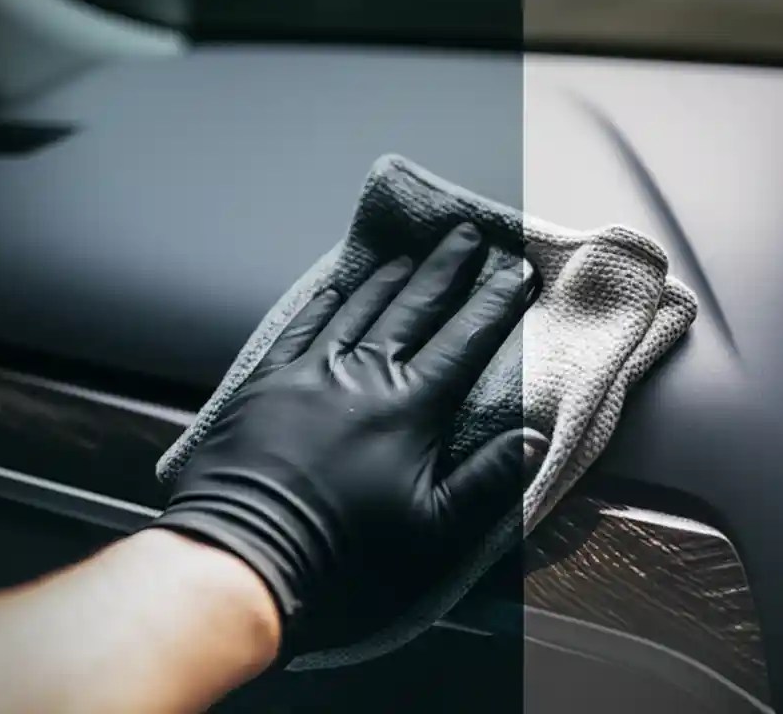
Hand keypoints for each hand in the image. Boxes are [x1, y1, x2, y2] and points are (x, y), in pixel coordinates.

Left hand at [152, 224, 542, 654]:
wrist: (248, 550)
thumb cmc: (346, 548)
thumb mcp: (433, 527)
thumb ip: (487, 478)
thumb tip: (534, 433)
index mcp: (410, 407)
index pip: (464, 341)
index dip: (494, 303)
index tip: (517, 269)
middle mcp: (364, 374)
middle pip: (414, 307)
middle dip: (446, 267)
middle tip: (467, 232)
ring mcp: (312, 371)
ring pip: (360, 306)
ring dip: (391, 275)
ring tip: (413, 250)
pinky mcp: (268, 380)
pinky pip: (302, 325)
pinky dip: (325, 300)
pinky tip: (338, 283)